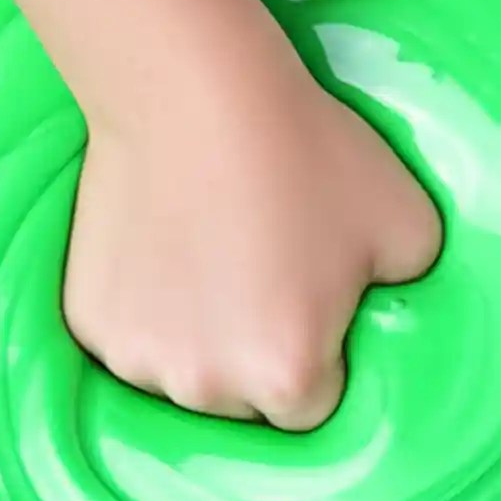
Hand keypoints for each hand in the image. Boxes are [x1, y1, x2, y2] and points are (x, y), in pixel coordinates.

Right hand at [63, 75, 439, 430]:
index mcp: (288, 378)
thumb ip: (410, 297)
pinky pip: (131, 342)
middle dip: (257, 359)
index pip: (313, 409)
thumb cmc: (306, 156)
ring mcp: (138, 360)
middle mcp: (207, 389)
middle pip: (243, 405)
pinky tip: (164, 255)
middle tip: (260, 277)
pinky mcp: (89, 324)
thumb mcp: (411, 228)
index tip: (312, 306)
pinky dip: (147, 314)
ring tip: (209, 262)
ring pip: (182, 377)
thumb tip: (390, 320)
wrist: (191, 91)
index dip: (319, 356)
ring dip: (197, 342)